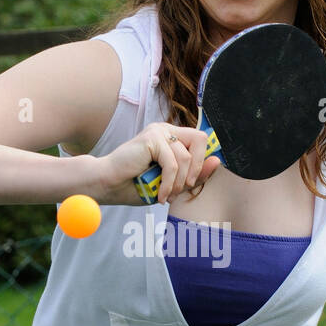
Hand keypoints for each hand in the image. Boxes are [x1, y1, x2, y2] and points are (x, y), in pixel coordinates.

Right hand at [93, 122, 219, 205]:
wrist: (108, 185)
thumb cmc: (136, 185)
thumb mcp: (171, 183)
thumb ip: (193, 174)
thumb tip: (217, 161)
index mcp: (171, 137)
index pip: (200, 141)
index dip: (203, 160)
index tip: (194, 181)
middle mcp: (165, 130)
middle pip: (200, 139)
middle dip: (197, 167)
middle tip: (186, 186)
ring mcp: (158, 132)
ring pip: (186, 158)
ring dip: (179, 182)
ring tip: (168, 195)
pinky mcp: (151, 139)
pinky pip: (172, 164)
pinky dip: (169, 184)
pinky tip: (161, 195)